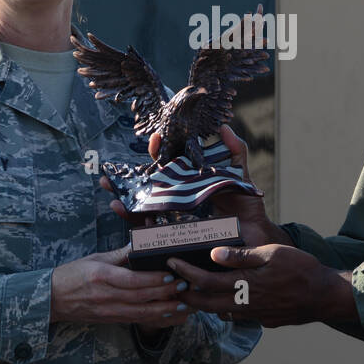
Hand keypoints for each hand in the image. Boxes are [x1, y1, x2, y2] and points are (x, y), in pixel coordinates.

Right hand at [50, 245, 191, 327]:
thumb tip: (141, 243)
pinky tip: (171, 316)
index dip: (152, 279)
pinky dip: (156, 320)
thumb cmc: (72, 275)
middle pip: (140, 298)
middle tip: (185, 287)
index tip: (170, 275)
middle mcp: (106, 296)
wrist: (51, 299)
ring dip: (165, 310)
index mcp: (101, 277)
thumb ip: (120, 254)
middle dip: (165, 294)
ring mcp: (109, 311)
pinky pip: (137, 321)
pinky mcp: (112, 320)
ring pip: (141, 313)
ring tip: (185, 305)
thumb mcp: (95, 259)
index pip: (131, 280)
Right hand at [102, 124, 289, 249]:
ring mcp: (177, 214)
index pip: (169, 161)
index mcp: (192, 178)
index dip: (160, 150)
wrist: (254, 235)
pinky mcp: (178, 233)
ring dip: (126, 200)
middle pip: (148, 183)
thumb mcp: (241, 176)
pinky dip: (138, 221)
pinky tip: (128, 214)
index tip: (156, 140)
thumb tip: (224, 127)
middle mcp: (180, 194)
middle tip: (109, 174)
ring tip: (113, 196)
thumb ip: (236, 152)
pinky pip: (153, 228)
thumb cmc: (248, 206)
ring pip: (145, 205)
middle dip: (127, 178)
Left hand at [170, 244, 356, 326]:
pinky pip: (238, 316)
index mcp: (244, 284)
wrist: (325, 296)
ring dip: (205, 304)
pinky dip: (225, 309)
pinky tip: (225, 302)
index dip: (186, 274)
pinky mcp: (264, 320)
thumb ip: (242, 255)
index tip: (172, 265)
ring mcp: (254, 315)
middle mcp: (245, 303)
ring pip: (221, 312)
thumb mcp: (272, 254)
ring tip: (193, 294)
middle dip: (188, 295)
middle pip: (207, 303)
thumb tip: (215, 254)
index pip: (206, 281)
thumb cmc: (301, 269)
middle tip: (174, 286)